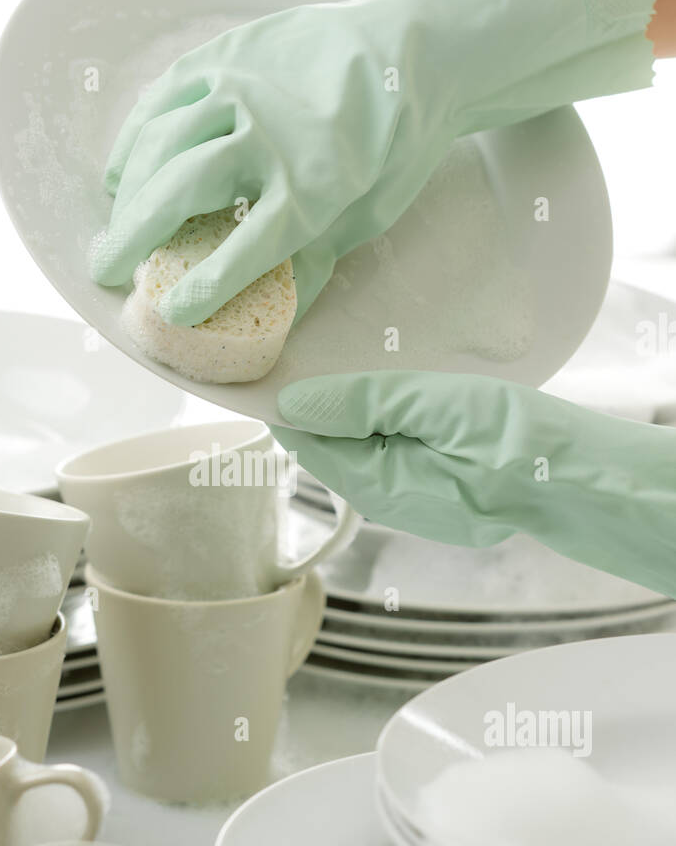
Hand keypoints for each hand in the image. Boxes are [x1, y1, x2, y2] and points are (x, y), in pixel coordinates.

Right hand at [90, 0, 652, 328]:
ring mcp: (244, 87)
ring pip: (163, 140)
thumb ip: (311, 258)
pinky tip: (124, 167)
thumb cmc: (394, 144)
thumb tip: (265, 309)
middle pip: (183, 190)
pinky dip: (136, 135)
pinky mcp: (227, 54)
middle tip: (106, 269)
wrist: (414, 48)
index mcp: (317, 187)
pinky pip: (164, 96)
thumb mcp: (366, 216)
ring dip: (129, 189)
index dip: (206, 286)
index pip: (247, 248)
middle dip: (135, 236)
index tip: (171, 312)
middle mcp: (272, 134)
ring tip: (116, 224)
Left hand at [273, 370, 675, 598]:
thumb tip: (291, 406)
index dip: (282, 399)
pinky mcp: (438, 493)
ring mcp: (413, 502)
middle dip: (314, 402)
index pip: (303, 439)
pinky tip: (395, 394)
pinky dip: (383, 425)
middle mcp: (384, 501)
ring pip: (360, 449)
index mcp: (373, 483)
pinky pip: (392, 456)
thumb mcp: (432, 407)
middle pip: (327, 444)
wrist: (578, 477)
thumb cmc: (512, 440)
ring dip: (349, 412)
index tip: (267, 358)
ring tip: (345, 359)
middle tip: (304, 343)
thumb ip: (359, 406)